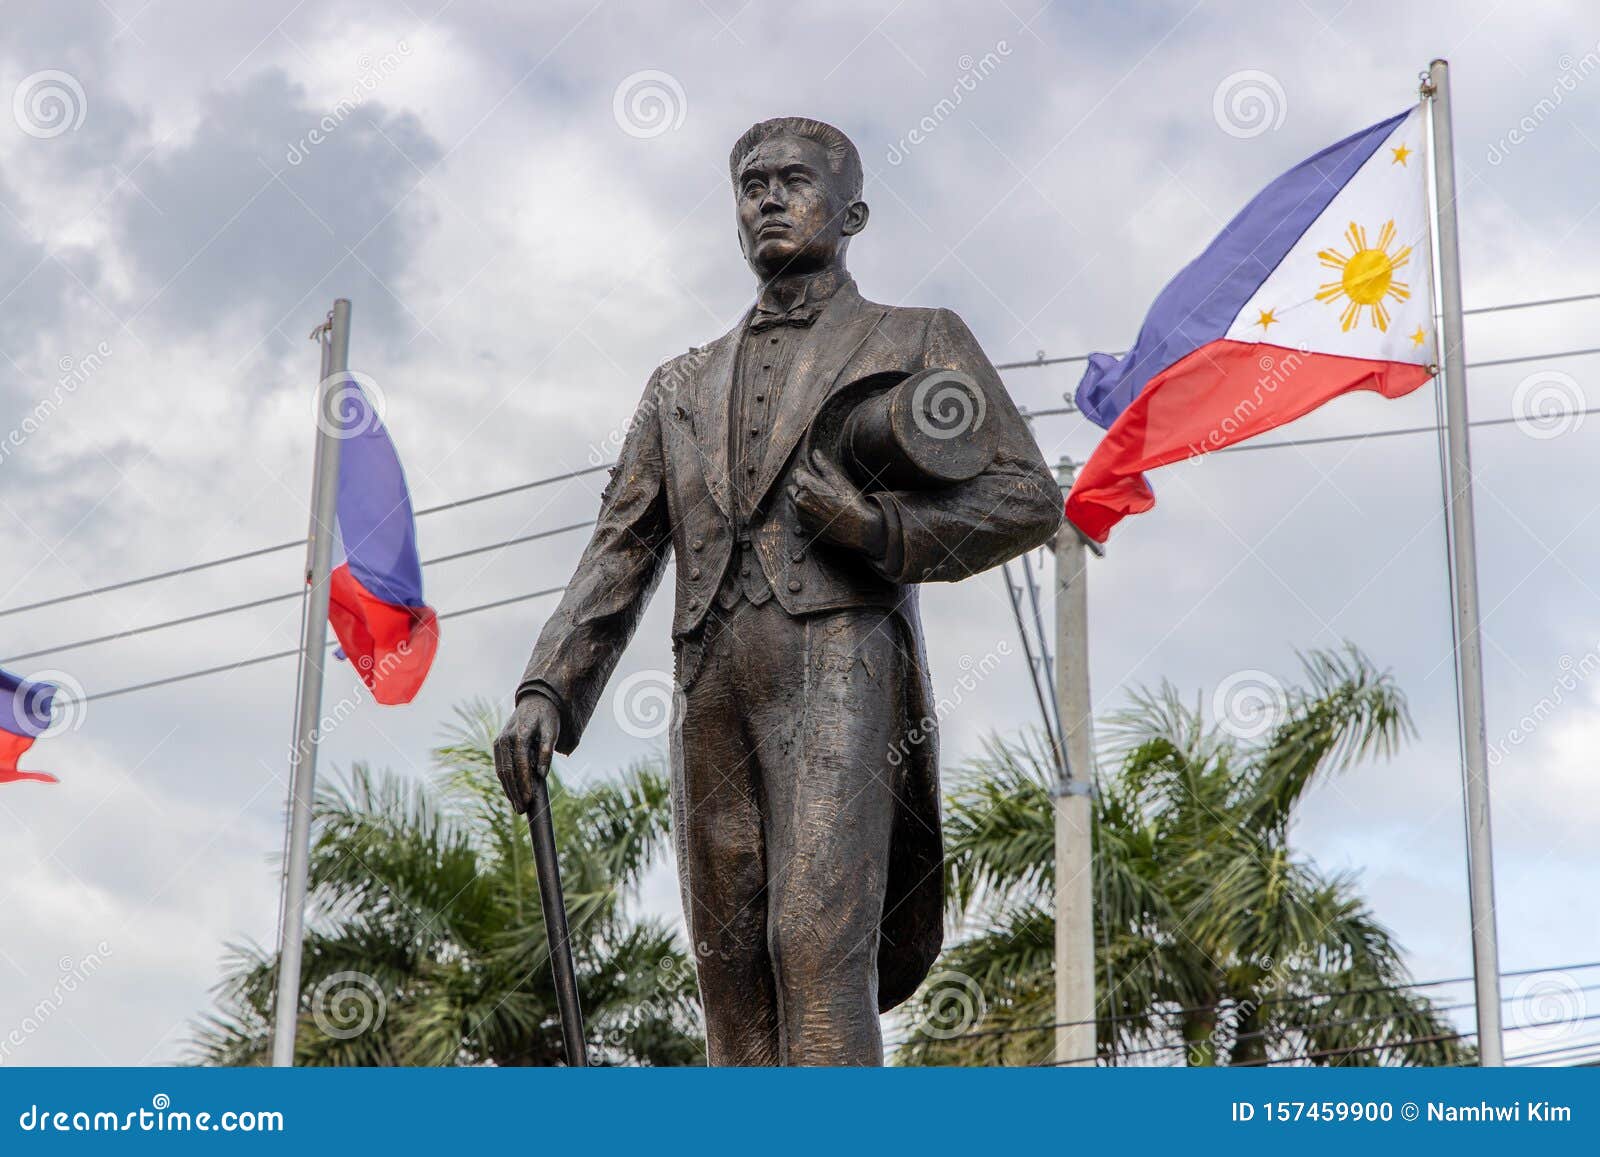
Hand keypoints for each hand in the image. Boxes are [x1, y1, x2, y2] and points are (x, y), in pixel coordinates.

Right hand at [493, 692, 560, 813]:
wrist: (535, 701)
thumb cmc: (547, 717)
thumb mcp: (552, 731)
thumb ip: (546, 752)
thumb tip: (541, 774)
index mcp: (518, 735)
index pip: (519, 765)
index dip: (523, 784)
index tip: (529, 799)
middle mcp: (504, 739)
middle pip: (507, 772)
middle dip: (514, 792)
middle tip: (522, 810)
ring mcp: (499, 742)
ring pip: (501, 771)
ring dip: (508, 790)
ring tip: (517, 806)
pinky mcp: (498, 745)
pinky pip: (500, 767)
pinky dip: (505, 782)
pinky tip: (512, 794)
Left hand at [788, 448, 887, 558]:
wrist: (857, 529)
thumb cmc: (849, 503)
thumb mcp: (838, 480)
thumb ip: (823, 465)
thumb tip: (815, 453)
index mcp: (806, 486)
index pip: (797, 473)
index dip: (806, 473)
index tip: (814, 476)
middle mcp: (799, 501)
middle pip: (791, 489)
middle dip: (800, 487)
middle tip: (817, 489)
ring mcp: (801, 516)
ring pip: (794, 503)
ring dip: (802, 500)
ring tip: (820, 502)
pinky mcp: (805, 528)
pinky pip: (799, 517)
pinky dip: (805, 513)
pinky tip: (820, 513)